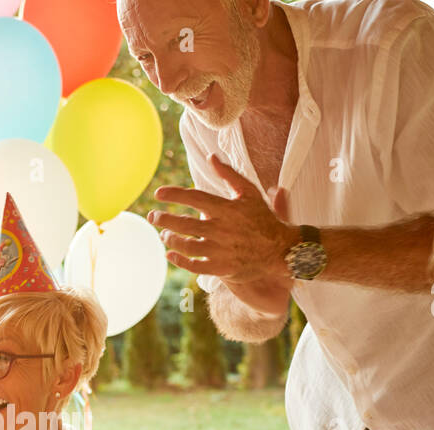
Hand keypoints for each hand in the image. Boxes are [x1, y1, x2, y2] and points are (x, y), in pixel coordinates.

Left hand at [151, 155, 298, 287]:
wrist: (280, 250)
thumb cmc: (263, 219)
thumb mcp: (249, 193)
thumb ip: (228, 175)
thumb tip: (210, 157)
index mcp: (227, 209)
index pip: (194, 198)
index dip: (174, 195)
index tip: (158, 193)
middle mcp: (221, 229)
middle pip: (184, 224)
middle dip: (164, 219)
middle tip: (153, 216)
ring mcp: (220, 250)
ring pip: (186, 246)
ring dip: (170, 239)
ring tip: (163, 234)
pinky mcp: (221, 268)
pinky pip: (194, 266)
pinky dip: (179, 261)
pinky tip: (170, 255)